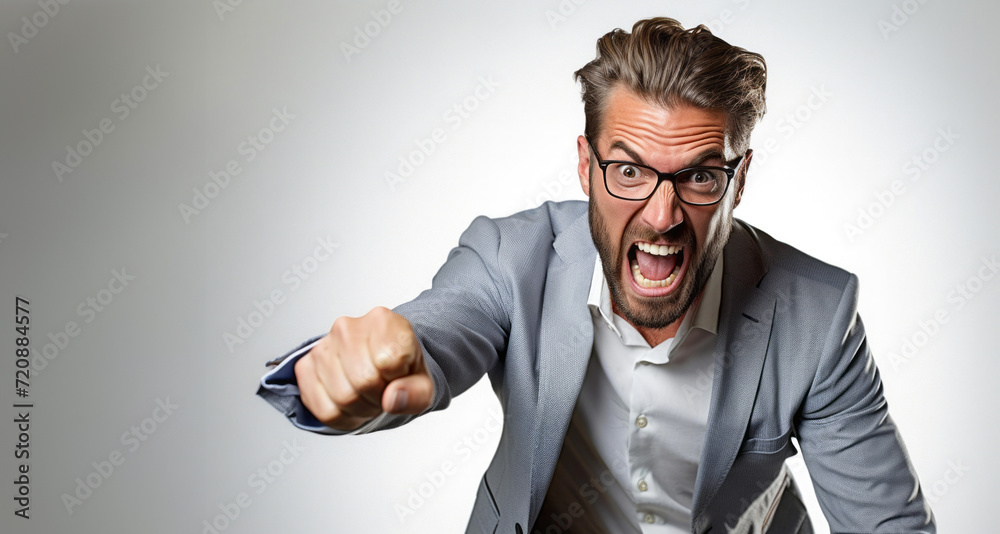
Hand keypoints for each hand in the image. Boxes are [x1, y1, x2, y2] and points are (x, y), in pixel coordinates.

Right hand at [294, 307, 433, 431]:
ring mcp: (323, 346)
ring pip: (342, 398)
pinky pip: (322, 409)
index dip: (398, 380)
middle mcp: (347, 327)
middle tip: (382, 391)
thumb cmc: (402, 371)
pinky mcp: (305, 366)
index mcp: (382, 320)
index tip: (399, 376)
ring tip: (366, 395)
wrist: (381, 366)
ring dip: (359, 409)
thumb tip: (392, 399)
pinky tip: (349, 403)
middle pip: (363, 382)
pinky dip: (340, 417)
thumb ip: (416, 392)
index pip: (389, 362)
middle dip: (378, 398)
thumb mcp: (424, 383)